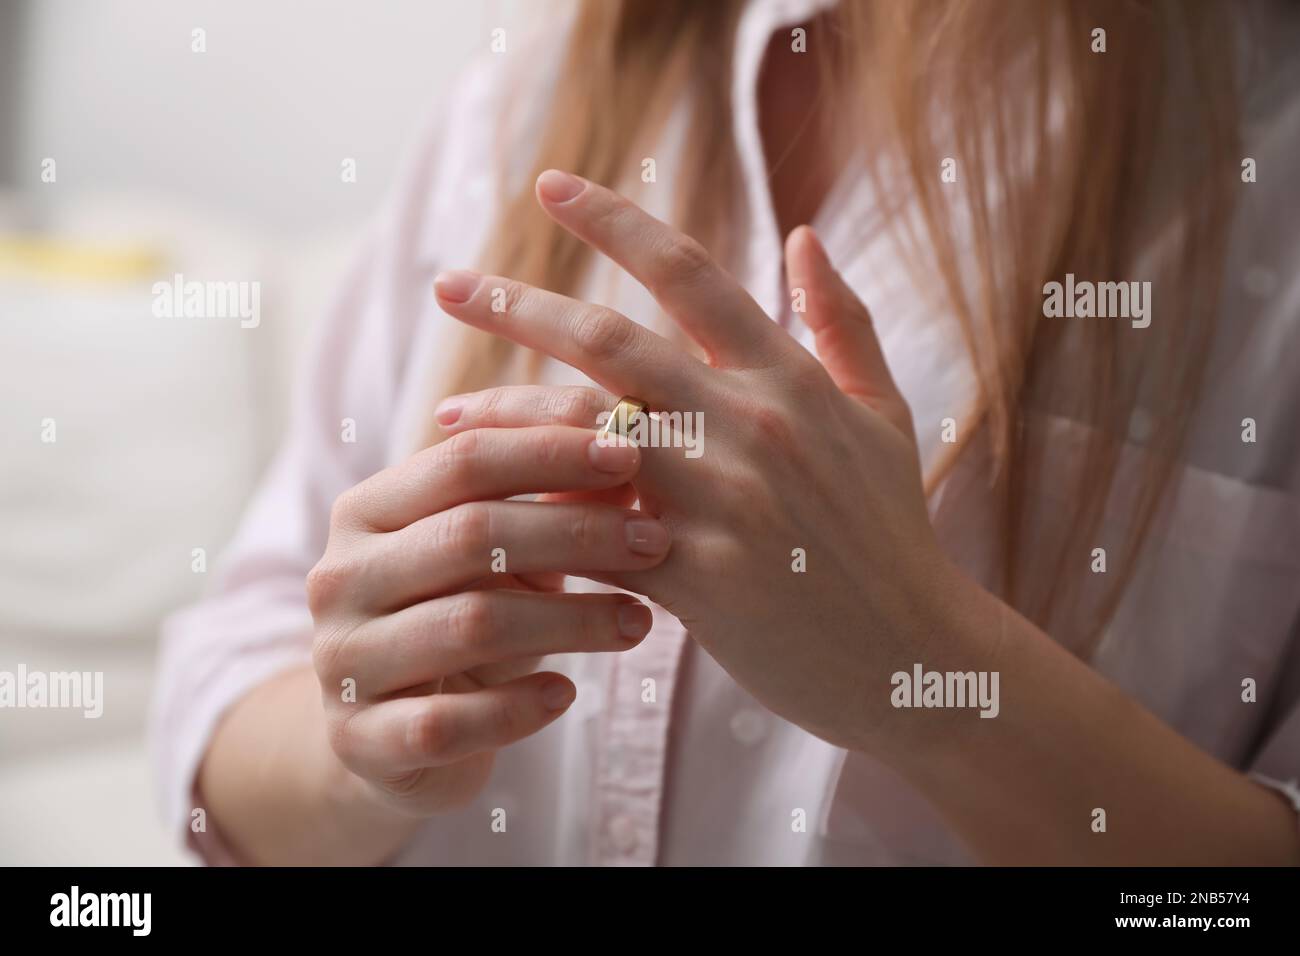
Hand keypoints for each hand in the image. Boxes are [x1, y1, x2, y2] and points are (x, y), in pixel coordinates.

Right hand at [307, 423, 671, 814]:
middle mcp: (340, 578)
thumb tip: (627, 464)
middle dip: (575, 532)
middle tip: (655, 541)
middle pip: (469, 534)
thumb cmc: (458, 619)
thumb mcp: (500, 559)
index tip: (631, 456)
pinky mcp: (361, 741)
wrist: (393, 737)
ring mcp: (343, 662)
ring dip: (571, 621)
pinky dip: (517, 707)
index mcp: (367, 512)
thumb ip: (548, 509)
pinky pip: (448, 723)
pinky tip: (568, 694)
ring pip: (470, 624)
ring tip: (640, 623)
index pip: (464, 461)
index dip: (551, 453)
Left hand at [433, 170, 975, 757]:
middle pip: (610, 341)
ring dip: (504, 419)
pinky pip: (592, 535)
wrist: (913, 655)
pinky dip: (539, 521)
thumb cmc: (892, 535)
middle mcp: (752, 425)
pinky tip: (492, 517)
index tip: (549, 185)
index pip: (688, 272)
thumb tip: (803, 235)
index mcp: (789, 378)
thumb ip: (844, 322)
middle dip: (518, 305)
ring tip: (443, 416)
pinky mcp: (698, 578)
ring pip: (584, 436)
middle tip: (447, 285)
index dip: (612, 220)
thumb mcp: (883, 417)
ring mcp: (724, 501)